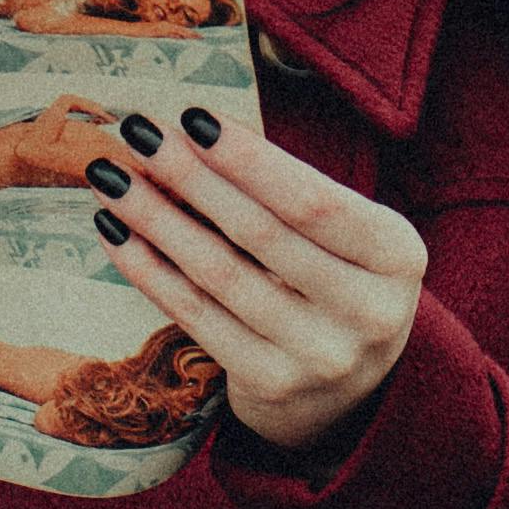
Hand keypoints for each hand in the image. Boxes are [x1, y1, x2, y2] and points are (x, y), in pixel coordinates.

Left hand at [93, 117, 426, 450]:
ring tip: (112, 179)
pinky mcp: (272, 384)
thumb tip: (191, 135)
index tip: (193, 118)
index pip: (313, 200)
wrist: (349, 390)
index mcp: (397, 256)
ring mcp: (321, 356)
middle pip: (261, 233)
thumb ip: (287, 192)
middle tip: (138, 134)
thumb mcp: (345, 237)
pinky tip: (116, 234)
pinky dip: (149, 271)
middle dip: (191, 176)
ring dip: (156, 219)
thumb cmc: (335, 282)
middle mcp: (369, 311)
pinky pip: (195, 317)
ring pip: (220, 274)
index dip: (248, 159)